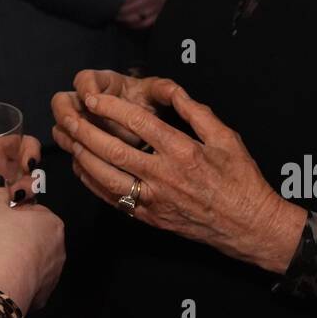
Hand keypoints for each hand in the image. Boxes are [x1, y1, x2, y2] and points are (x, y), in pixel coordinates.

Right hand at [0, 179, 64, 314]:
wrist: (4, 282)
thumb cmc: (1, 239)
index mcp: (52, 221)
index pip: (34, 212)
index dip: (16, 216)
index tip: (2, 222)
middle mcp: (60, 245)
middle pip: (38, 236)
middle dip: (22, 237)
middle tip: (0, 241)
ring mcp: (56, 270)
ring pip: (38, 259)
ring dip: (24, 259)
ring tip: (2, 261)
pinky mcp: (47, 291)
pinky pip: (34, 281)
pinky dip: (23, 279)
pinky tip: (8, 278)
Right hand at [51, 69, 178, 146]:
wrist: (151, 129)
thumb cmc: (152, 105)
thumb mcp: (160, 96)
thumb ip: (165, 90)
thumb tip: (174, 93)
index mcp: (103, 83)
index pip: (85, 79)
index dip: (86, 88)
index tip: (92, 100)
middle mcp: (86, 101)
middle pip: (62, 101)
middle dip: (66, 113)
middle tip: (76, 126)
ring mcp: (82, 124)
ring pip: (62, 127)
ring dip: (67, 136)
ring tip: (77, 147)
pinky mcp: (84, 144)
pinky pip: (71, 149)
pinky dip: (75, 156)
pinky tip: (85, 164)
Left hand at [57, 81, 306, 273]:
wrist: (248, 226)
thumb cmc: (240, 179)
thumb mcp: (226, 138)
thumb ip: (196, 112)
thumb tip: (173, 91)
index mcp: (183, 151)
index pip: (138, 124)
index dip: (111, 108)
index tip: (93, 98)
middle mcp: (163, 176)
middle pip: (114, 150)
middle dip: (86, 131)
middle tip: (68, 117)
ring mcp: (154, 200)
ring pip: (107, 177)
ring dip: (83, 157)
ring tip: (68, 139)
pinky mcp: (149, 218)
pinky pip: (113, 200)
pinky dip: (93, 183)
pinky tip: (82, 168)